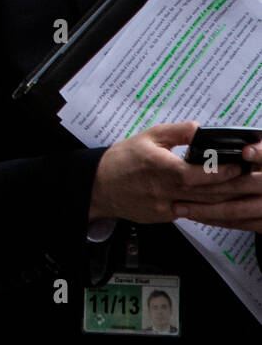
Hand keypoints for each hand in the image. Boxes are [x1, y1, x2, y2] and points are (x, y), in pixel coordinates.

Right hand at [89, 121, 250, 222]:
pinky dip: (210, 210)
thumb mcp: (147, 136)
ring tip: (245, 193)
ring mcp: (164, 206)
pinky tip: (225, 206)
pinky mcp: (164, 216)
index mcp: (159, 167)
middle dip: (233, 187)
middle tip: (252, 180)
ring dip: (227, 201)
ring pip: (203, 206)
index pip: (197, 173)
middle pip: (205, 192)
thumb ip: (176, 132)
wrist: (99, 185)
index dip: (221, 171)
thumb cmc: (122, 160)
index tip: (239, 165)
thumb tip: (200, 128)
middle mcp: (163, 189)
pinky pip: (192, 213)